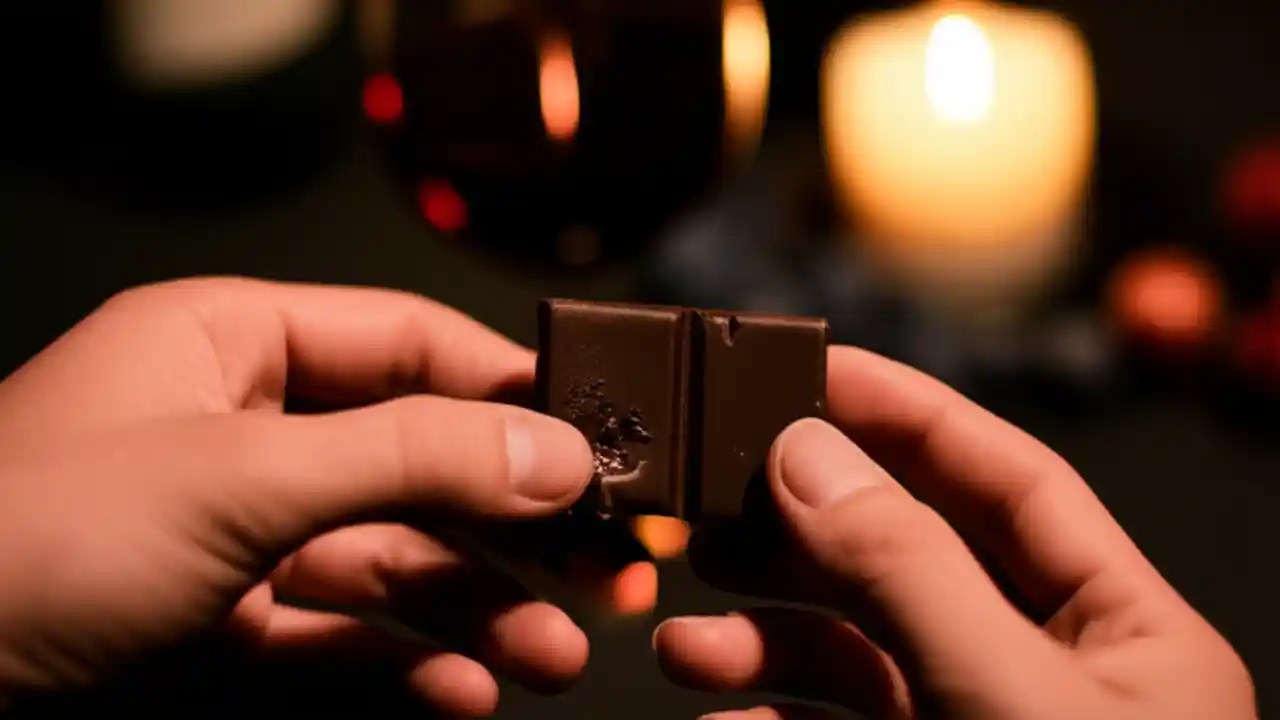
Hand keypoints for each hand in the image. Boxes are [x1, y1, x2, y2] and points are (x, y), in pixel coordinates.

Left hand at [0, 278, 595, 715]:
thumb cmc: (27, 542)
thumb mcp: (242, 478)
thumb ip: (411, 456)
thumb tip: (552, 449)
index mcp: (232, 347)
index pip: (408, 344)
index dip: (507, 387)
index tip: (596, 440)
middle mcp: (241, 432)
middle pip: (414, 461)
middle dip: (508, 522)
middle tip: (601, 570)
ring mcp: (231, 535)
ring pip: (388, 560)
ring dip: (475, 609)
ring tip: (551, 657)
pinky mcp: (218, 628)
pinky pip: (339, 640)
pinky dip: (406, 667)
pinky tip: (466, 694)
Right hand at [655, 347, 1256, 718]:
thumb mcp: (1003, 699)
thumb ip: (906, 568)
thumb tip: (810, 449)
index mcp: (1121, 631)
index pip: (1004, 476)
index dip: (905, 412)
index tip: (804, 369)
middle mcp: (1051, 675)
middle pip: (914, 556)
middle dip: (808, 528)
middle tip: (712, 495)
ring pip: (859, 656)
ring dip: (767, 641)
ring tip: (686, 639)